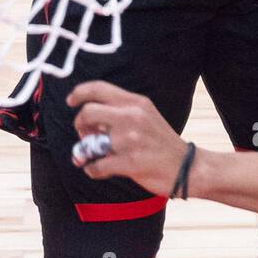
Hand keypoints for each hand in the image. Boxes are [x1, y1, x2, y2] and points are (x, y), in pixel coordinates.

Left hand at [68, 80, 193, 195]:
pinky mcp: (131, 162)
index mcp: (135, 102)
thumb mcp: (145, 116)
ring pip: (91, 142)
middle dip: (79, 124)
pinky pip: (97, 166)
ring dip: (86, 151)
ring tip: (93, 156)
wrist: (187, 166)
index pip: (99, 88)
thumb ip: (119, 112)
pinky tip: (98, 170)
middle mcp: (132, 116)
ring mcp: (131, 139)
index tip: (70, 101)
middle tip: (83, 135)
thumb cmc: (161, 142)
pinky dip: (92, 170)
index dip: (80, 92)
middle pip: (88, 112)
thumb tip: (87, 119)